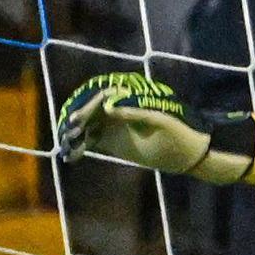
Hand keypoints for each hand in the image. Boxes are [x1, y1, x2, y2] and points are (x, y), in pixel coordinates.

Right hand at [53, 71, 250, 183]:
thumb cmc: (180, 134)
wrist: (190, 154)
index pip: (103, 98)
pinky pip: (92, 141)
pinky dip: (81, 147)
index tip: (77, 119)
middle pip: (91, 110)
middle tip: (66, 132)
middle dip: (77, 119)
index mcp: (131, 100)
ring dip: (74, 134)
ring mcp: (116, 126)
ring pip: (88, 126)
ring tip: (64, 145)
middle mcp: (120, 111)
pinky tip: (71, 156)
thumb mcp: (159, 120)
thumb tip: (108, 105)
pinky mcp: (114, 142)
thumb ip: (134, 112)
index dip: (88, 107)